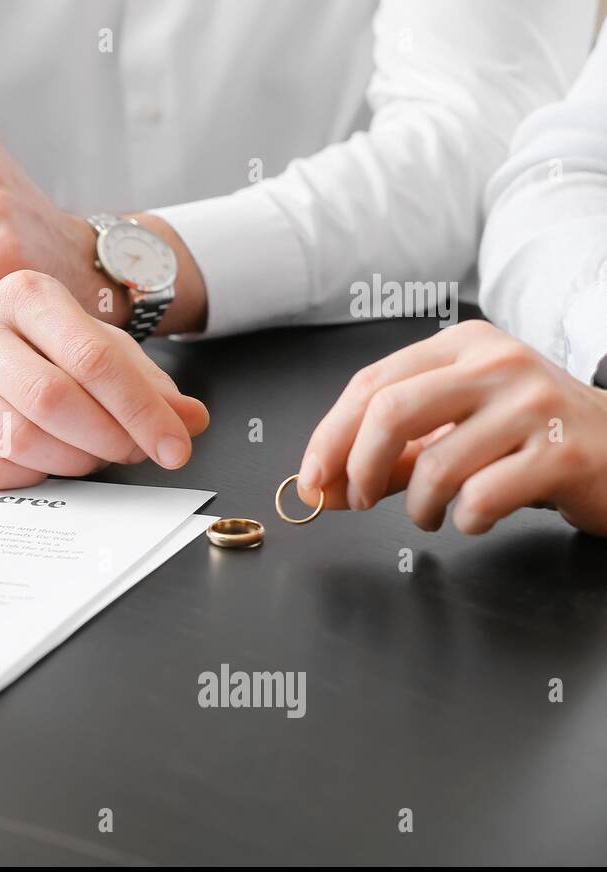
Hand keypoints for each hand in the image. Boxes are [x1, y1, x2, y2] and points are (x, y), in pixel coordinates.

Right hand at [0, 270, 208, 488]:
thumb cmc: (37, 349)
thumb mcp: (96, 347)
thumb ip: (145, 383)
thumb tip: (191, 420)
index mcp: (24, 294)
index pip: (92, 357)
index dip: (142, 410)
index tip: (176, 447)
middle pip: (52, 399)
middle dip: (108, 438)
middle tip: (134, 453)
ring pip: (21, 439)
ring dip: (74, 461)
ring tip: (94, 454)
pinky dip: (35, 475)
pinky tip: (49, 459)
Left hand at [298, 321, 606, 534]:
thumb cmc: (530, 440)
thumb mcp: (456, 431)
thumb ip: (389, 456)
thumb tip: (320, 487)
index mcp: (462, 346)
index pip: (371, 384)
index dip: (329, 437)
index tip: (312, 479)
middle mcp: (497, 364)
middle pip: (390, 411)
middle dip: (358, 468)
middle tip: (356, 501)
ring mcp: (534, 404)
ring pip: (435, 465)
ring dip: (417, 507)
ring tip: (429, 514)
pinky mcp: (564, 452)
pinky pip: (482, 497)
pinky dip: (465, 520)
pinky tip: (476, 517)